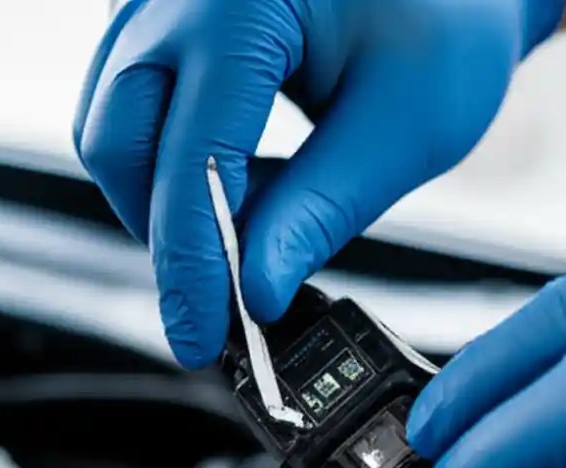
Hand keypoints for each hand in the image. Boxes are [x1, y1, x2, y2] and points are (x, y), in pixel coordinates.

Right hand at [74, 0, 564, 367]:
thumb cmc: (452, 26)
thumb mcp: (401, 131)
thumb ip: (319, 212)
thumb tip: (255, 292)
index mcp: (241, 3)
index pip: (190, 158)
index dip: (193, 263)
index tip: (203, 336)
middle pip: (118, 140)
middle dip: (163, 231)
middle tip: (224, 298)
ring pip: (113, 123)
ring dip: (164, 195)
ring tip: (256, 225)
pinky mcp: (169, 12)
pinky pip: (135, 98)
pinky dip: (173, 156)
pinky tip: (244, 178)